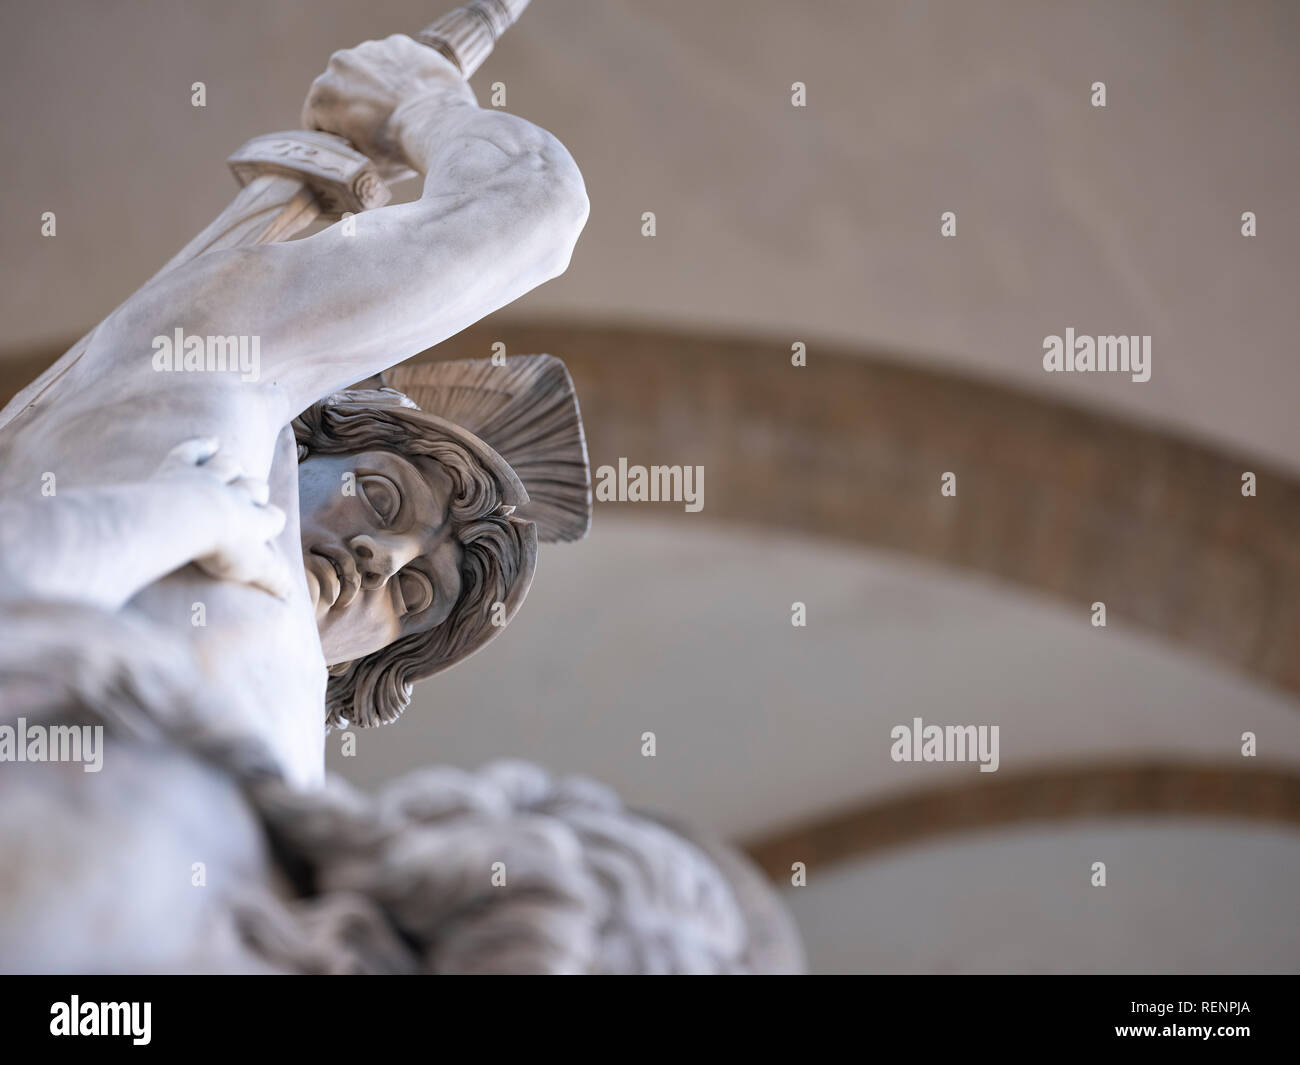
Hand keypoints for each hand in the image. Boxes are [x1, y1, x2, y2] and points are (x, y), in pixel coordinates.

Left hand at [154, 438, 290, 598]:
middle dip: (256, 490)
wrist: (185, 516)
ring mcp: (207, 478)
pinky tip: (211, 443)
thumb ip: (273, 580)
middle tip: (254, 494)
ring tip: (236, 469)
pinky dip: (202, 446)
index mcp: (255, 520)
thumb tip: (290, 595)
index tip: (271, 526)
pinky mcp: (179, 468)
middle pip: (254, 487)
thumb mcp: (252, 570)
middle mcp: (235, 495)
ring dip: (233, 467)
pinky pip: (194, 451)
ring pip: (229, 465)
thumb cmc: (220, 547)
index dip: (272, 522)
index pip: (274, 518)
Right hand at [301, 34, 475, 180]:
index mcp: (322, 95)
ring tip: (403, 112)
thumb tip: (343, 157)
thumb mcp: (360, 165)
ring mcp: (370, 50)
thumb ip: (344, 153)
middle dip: (355, 106)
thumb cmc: (398, 153)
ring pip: (369, 73)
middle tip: (380, 129)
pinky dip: (404, 76)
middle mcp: (338, 64)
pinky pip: (397, 62)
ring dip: (379, 88)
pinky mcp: (400, 44)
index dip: (333, 134)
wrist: (440, 127)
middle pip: (343, 90)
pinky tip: (418, 96)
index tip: (351, 144)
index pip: (318, 117)